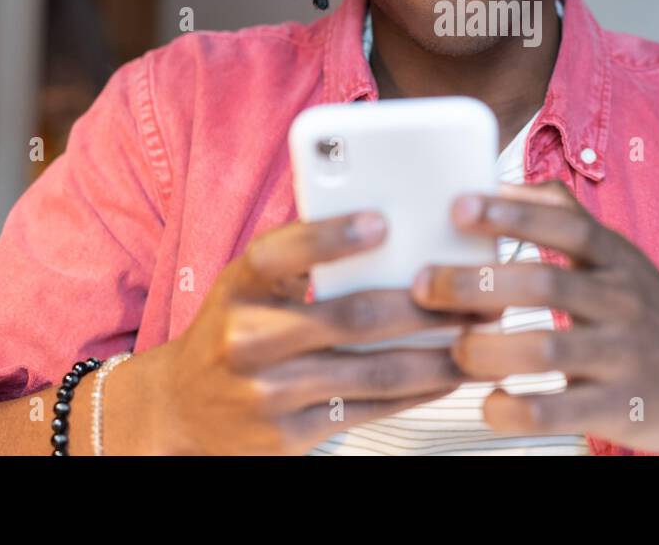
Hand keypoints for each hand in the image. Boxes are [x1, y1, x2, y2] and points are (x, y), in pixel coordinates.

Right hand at [123, 212, 480, 454]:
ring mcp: (266, 393)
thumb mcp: (252, 283)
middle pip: (350, 317)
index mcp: (239, 285)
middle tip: (475, 294)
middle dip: (424, 306)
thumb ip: (304, 256)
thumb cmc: (234, 328)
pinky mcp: (287, 437)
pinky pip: (368, 412)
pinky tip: (447, 376)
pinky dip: (416, 394)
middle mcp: (246, 338)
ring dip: (437, 357)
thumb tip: (389, 222)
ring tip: (478, 338)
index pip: (281, 252)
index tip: (382, 220)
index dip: (331, 236)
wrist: (179, 409)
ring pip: (371, 373)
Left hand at [410, 182, 658, 452]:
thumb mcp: (620, 258)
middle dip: (477, 283)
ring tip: (454, 347)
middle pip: (546, 284)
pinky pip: (561, 411)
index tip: (460, 205)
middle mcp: (622, 303)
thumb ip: (566, 218)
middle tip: (424, 283)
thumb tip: (503, 182)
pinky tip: (489, 404)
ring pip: (548, 350)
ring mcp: (624, 358)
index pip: (566, 226)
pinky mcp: (624, 409)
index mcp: (617, 262)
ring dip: (489, 349)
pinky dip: (516, 409)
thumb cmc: (654, 316)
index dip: (512, 214)